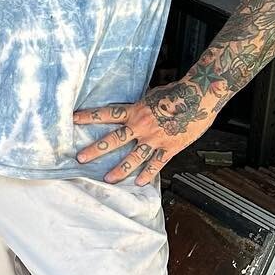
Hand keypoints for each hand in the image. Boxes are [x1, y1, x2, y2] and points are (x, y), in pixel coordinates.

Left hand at [74, 77, 216, 184]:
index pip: (107, 114)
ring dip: (120, 169)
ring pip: (133, 157)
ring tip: (108, 179)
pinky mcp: (170, 147)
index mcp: (135, 111)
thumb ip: (141, 105)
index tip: (73, 119)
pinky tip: (140, 182)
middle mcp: (141, 127)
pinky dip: (149, 173)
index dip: (89, 116)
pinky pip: (157, 163)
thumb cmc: (178, 92)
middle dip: (95, 149)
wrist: (201, 96)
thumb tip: (134, 108)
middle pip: (114, 139)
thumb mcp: (153, 95)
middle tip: (80, 158)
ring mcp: (155, 139)